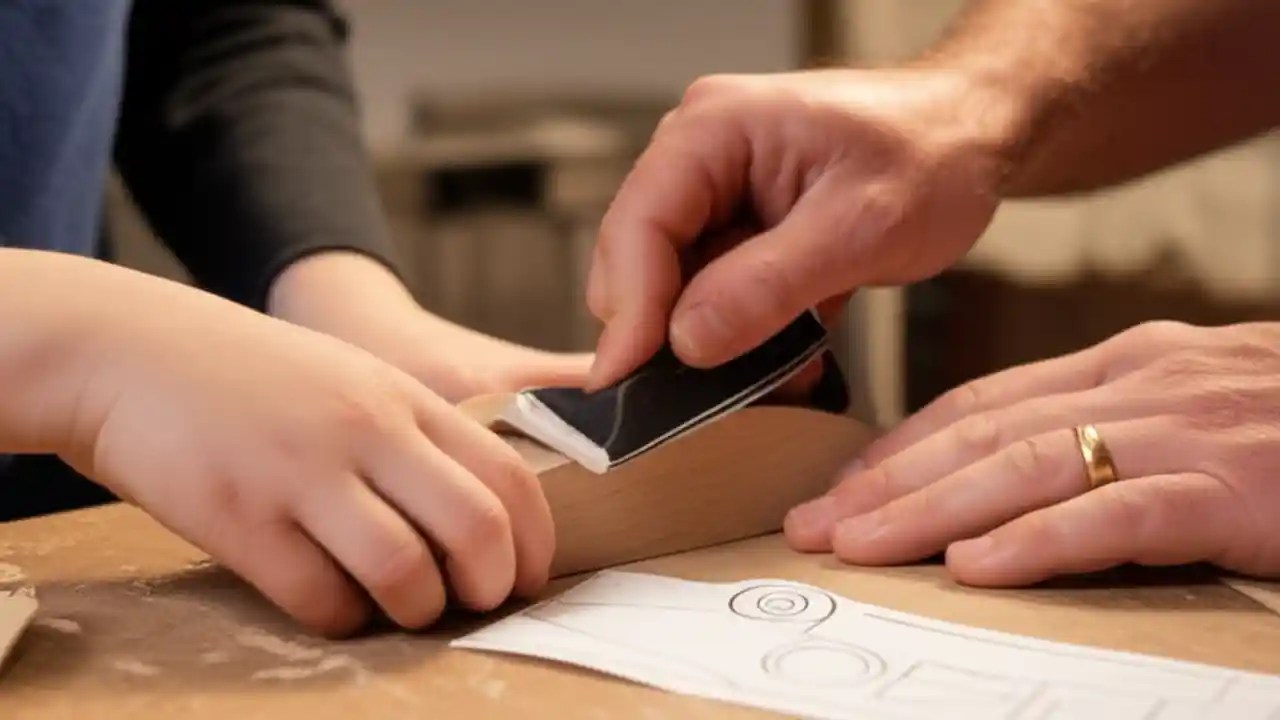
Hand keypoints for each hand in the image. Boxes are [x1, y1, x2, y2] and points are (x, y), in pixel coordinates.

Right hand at [63, 261, 553, 635]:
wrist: (127, 351)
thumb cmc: (252, 378)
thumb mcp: (353, 381)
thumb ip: (416, 435)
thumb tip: (480, 519)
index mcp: (403, 398)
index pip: (509, 475)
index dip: (535, 543)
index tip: (527, 578)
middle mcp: (366, 431)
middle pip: (478, 528)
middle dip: (493, 585)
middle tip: (476, 603)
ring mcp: (304, 473)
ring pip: (407, 572)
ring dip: (418, 611)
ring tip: (402, 607)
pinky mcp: (242, 518)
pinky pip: (321, 599)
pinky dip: (341, 618)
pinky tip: (329, 601)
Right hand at [586, 67, 1022, 387]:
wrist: (971, 141)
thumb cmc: (932, 156)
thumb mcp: (862, 224)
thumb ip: (769, 284)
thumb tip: (688, 341)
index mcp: (714, 130)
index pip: (639, 225)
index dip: (629, 310)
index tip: (628, 383)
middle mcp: (699, 157)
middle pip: (638, 263)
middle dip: (670, 333)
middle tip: (712, 395)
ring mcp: (714, 196)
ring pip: (673, 292)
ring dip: (716, 343)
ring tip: (778, 373)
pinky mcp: (735, 232)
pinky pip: (711, 299)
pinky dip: (743, 337)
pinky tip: (790, 356)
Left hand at [784, 321, 1279, 585]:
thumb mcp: (1190, 406)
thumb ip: (1108, 429)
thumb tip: (1011, 483)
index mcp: (1125, 366)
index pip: (983, 403)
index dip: (902, 447)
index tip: (839, 487)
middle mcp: (1141, 383)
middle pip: (984, 434)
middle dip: (889, 483)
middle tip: (815, 525)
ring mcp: (1188, 430)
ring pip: (1029, 467)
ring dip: (932, 509)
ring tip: (860, 545)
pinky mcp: (1237, 487)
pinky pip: (1120, 515)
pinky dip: (1041, 541)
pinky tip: (979, 567)